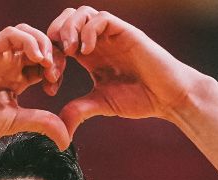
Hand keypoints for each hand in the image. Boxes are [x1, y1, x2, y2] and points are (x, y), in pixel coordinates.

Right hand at [0, 26, 71, 148]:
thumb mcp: (17, 122)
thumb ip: (42, 123)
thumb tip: (66, 140)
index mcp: (16, 79)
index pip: (44, 64)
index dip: (55, 70)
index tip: (53, 87)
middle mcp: (9, 64)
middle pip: (39, 45)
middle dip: (54, 55)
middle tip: (55, 75)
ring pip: (28, 33)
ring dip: (43, 44)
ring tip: (47, 65)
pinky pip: (13, 33)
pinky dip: (29, 41)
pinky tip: (37, 58)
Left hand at [45, 6, 208, 136]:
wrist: (168, 96)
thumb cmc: (140, 98)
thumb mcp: (101, 104)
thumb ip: (79, 110)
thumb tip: (60, 129)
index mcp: (89, 55)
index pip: (58, 43)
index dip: (49, 60)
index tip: (51, 84)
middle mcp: (98, 40)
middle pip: (65, 20)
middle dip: (53, 37)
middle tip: (55, 62)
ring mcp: (112, 34)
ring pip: (81, 13)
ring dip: (69, 30)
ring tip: (69, 53)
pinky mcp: (126, 32)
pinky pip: (101, 18)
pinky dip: (88, 31)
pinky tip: (87, 52)